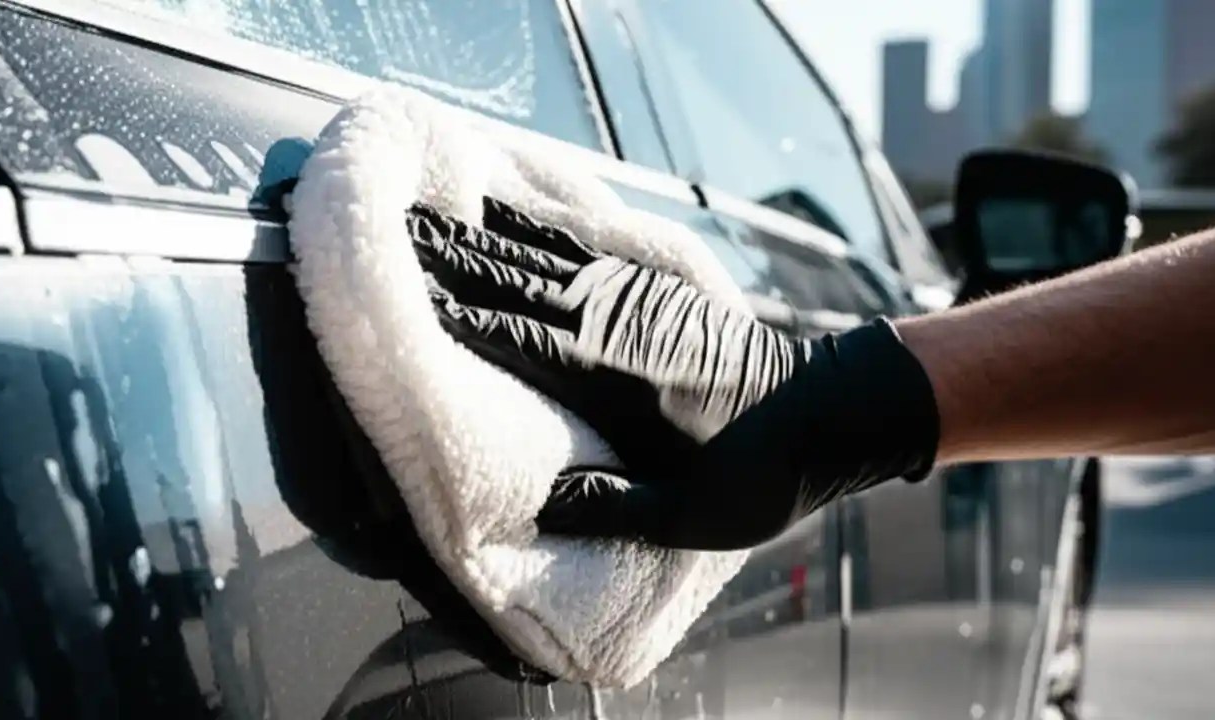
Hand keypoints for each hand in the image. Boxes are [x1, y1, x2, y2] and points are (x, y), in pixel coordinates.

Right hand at [411, 199, 939, 549]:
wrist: (827, 409)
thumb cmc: (757, 473)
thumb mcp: (689, 517)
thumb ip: (609, 509)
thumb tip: (530, 506)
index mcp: (616, 380)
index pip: (517, 338)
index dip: (456, 317)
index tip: (398, 296)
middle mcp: (617, 325)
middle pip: (516, 285)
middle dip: (450, 262)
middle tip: (386, 237)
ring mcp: (634, 297)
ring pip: (540, 257)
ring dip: (480, 237)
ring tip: (422, 216)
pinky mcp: (649, 285)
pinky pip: (577, 245)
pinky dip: (531, 224)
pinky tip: (500, 208)